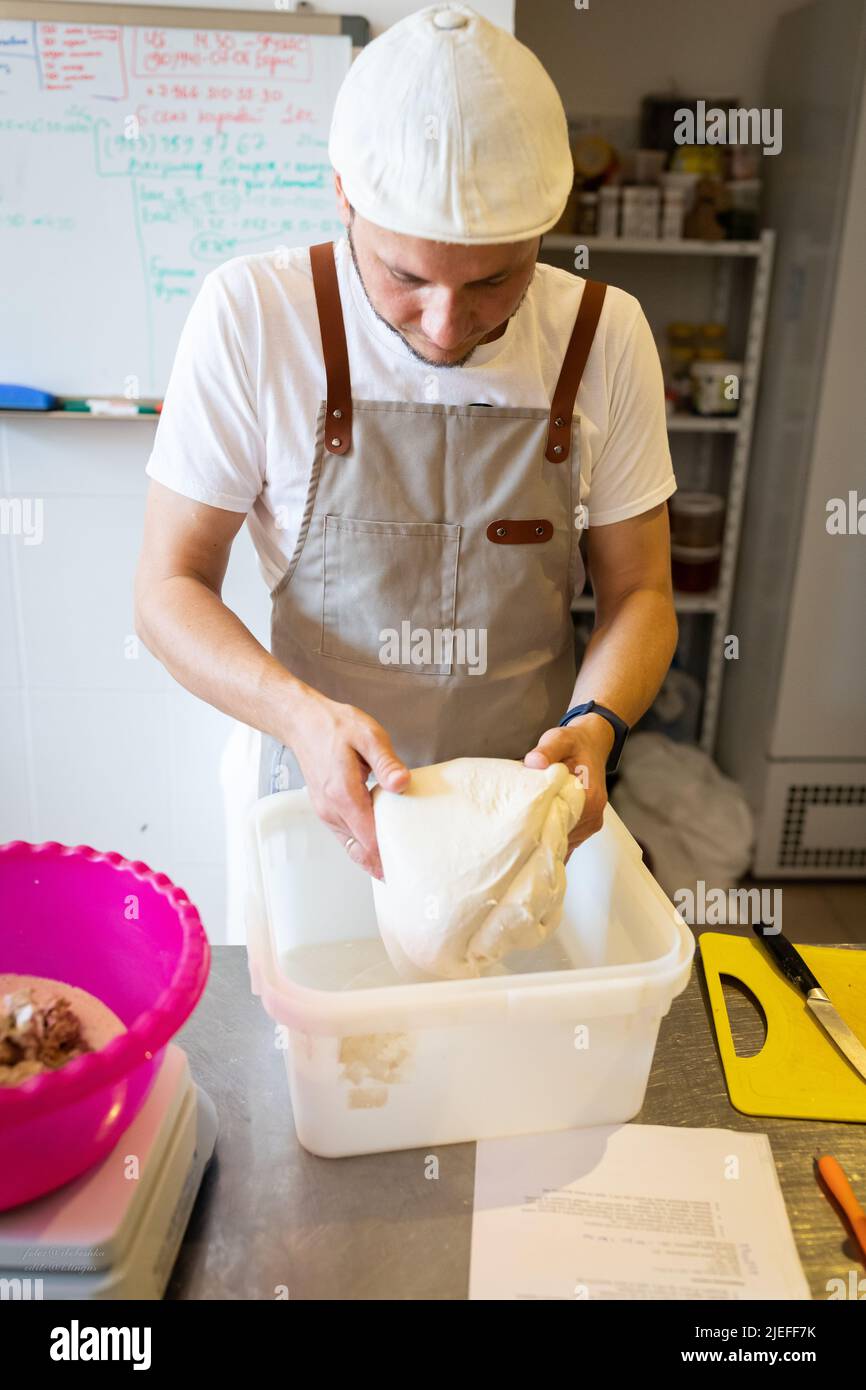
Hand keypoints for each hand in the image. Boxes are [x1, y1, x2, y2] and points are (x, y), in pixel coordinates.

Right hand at [286, 691, 409, 878]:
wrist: (303, 722)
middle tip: (412, 873)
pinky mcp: (326, 810)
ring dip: (374, 858)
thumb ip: (386, 763)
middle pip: (361, 850)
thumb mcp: (368, 736)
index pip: (369, 840)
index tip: (409, 869)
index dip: (389, 858)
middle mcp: (332, 810)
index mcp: (344, 795)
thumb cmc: (335, 727)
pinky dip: (363, 847)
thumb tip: (402, 784)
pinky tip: (381, 848)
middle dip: (384, 864)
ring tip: (401, 865)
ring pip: (353, 848)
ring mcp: (327, 813)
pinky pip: (347, 837)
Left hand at [523, 714, 614, 856]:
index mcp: (588, 796)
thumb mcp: (560, 739)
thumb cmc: (574, 742)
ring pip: (565, 840)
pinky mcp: (587, 824)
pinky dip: (553, 838)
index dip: (538, 828)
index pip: (561, 824)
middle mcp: (594, 813)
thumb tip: (534, 761)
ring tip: (524, 832)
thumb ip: (547, 750)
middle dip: (539, 836)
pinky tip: (537, 836)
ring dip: (546, 837)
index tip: (519, 828)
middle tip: (515, 834)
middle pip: (563, 836)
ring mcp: (591, 821)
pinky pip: (568, 839)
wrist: (592, 743)